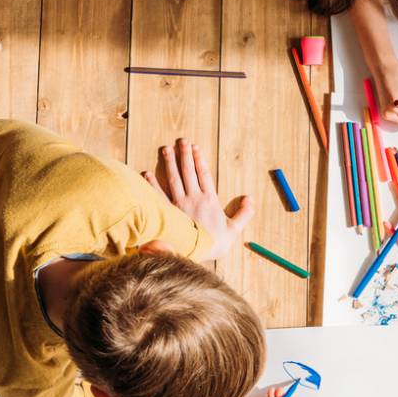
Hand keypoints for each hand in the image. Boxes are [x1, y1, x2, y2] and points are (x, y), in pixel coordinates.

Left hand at [146, 138, 251, 254]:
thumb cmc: (215, 244)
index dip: (199, 160)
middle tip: (182, 141)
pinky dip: (152, 184)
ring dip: (170, 163)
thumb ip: (243, 213)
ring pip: (174, 179)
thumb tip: (250, 198)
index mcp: (209, 200)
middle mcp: (193, 199)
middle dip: (185, 155)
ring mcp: (179, 205)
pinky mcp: (168, 213)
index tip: (196, 148)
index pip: (204, 175)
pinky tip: (147, 174)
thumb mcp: (234, 229)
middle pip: (188, 172)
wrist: (196, 255)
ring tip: (166, 150)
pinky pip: (159, 195)